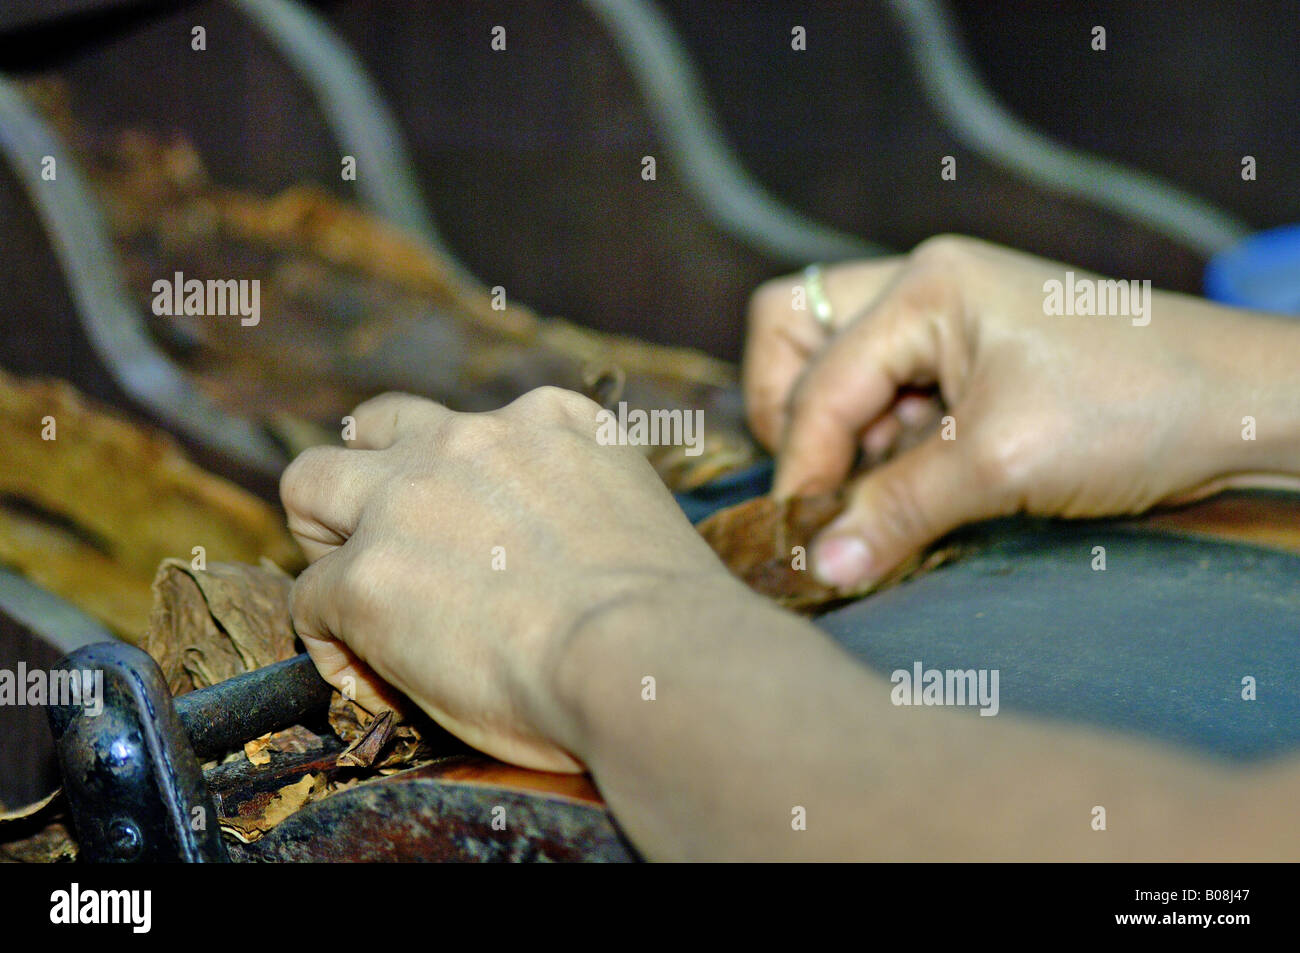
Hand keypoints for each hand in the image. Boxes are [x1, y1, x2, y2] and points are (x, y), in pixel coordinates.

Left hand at [279, 387, 734, 771]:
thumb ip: (584, 501)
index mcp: (552, 422)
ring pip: (311, 482)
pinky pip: (312, 602)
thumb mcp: (636, 512)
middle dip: (370, 478)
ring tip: (352, 595)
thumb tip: (561, 560)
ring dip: (323, 535)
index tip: (479, 546)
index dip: (463, 485)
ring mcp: (408, 500)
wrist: (647, 654)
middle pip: (377, 425)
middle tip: (391, 546)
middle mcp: (473, 439)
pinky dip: (333, 642)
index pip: (476, 428)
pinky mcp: (366, 576)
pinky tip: (372, 678)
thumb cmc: (667, 614)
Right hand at [744, 235, 1279, 590]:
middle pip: (795, 335)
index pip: (819, 381)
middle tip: (829, 486)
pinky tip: (921, 488)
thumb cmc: (1138, 407)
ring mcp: (946, 322)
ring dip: (844, 440)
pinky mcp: (969, 363)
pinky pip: (886, 399)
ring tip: (887, 495)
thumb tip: (817, 567)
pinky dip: (884, 447)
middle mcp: (923, 288)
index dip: (803, 464)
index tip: (803, 538)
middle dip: (797, 418)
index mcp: (925, 285)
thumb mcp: (1002, 464)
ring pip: (836, 369)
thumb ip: (896, 511)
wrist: (1248, 409)